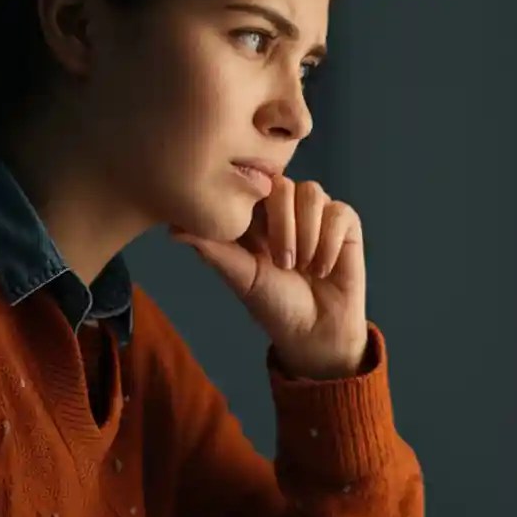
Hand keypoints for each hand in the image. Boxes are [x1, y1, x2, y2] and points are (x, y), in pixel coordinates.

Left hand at [171, 176, 368, 379]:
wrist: (315, 332)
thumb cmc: (274, 305)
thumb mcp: (241, 277)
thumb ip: (212, 249)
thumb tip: (171, 230)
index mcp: (256, 216)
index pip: (252, 185)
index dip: (253, 204)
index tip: (256, 243)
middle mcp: (286, 209)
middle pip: (283, 185)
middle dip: (284, 225)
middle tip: (285, 264)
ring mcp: (317, 214)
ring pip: (312, 193)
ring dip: (308, 234)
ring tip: (304, 267)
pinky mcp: (345, 224)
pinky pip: (339, 212)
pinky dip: (330, 243)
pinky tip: (323, 268)